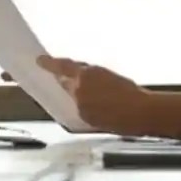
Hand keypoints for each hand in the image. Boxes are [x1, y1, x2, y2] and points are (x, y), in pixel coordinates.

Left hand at [36, 55, 151, 132]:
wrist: (141, 113)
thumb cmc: (131, 93)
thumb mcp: (108, 75)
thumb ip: (90, 74)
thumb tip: (80, 75)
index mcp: (86, 75)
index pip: (62, 67)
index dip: (49, 63)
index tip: (39, 60)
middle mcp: (79, 91)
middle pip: (65, 83)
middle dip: (68, 82)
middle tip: (81, 83)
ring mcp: (80, 106)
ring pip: (73, 98)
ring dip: (82, 97)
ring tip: (104, 99)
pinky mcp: (84, 120)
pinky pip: (80, 111)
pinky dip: (88, 109)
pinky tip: (105, 109)